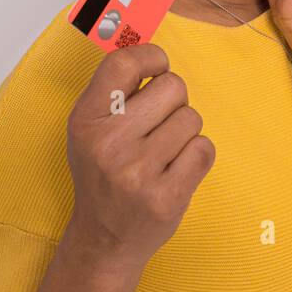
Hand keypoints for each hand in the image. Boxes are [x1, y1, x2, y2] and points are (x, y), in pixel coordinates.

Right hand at [65, 42, 215, 272]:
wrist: (104, 239)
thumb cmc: (102, 175)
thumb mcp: (89, 129)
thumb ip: (115, 91)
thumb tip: (152, 52)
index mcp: (87, 120)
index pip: (125, 62)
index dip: (152, 57)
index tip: (157, 68)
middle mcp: (109, 143)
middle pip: (173, 86)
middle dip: (174, 101)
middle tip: (160, 123)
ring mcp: (138, 172)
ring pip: (192, 118)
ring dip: (185, 132)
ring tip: (164, 152)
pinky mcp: (167, 196)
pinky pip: (204, 149)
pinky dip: (196, 156)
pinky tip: (176, 169)